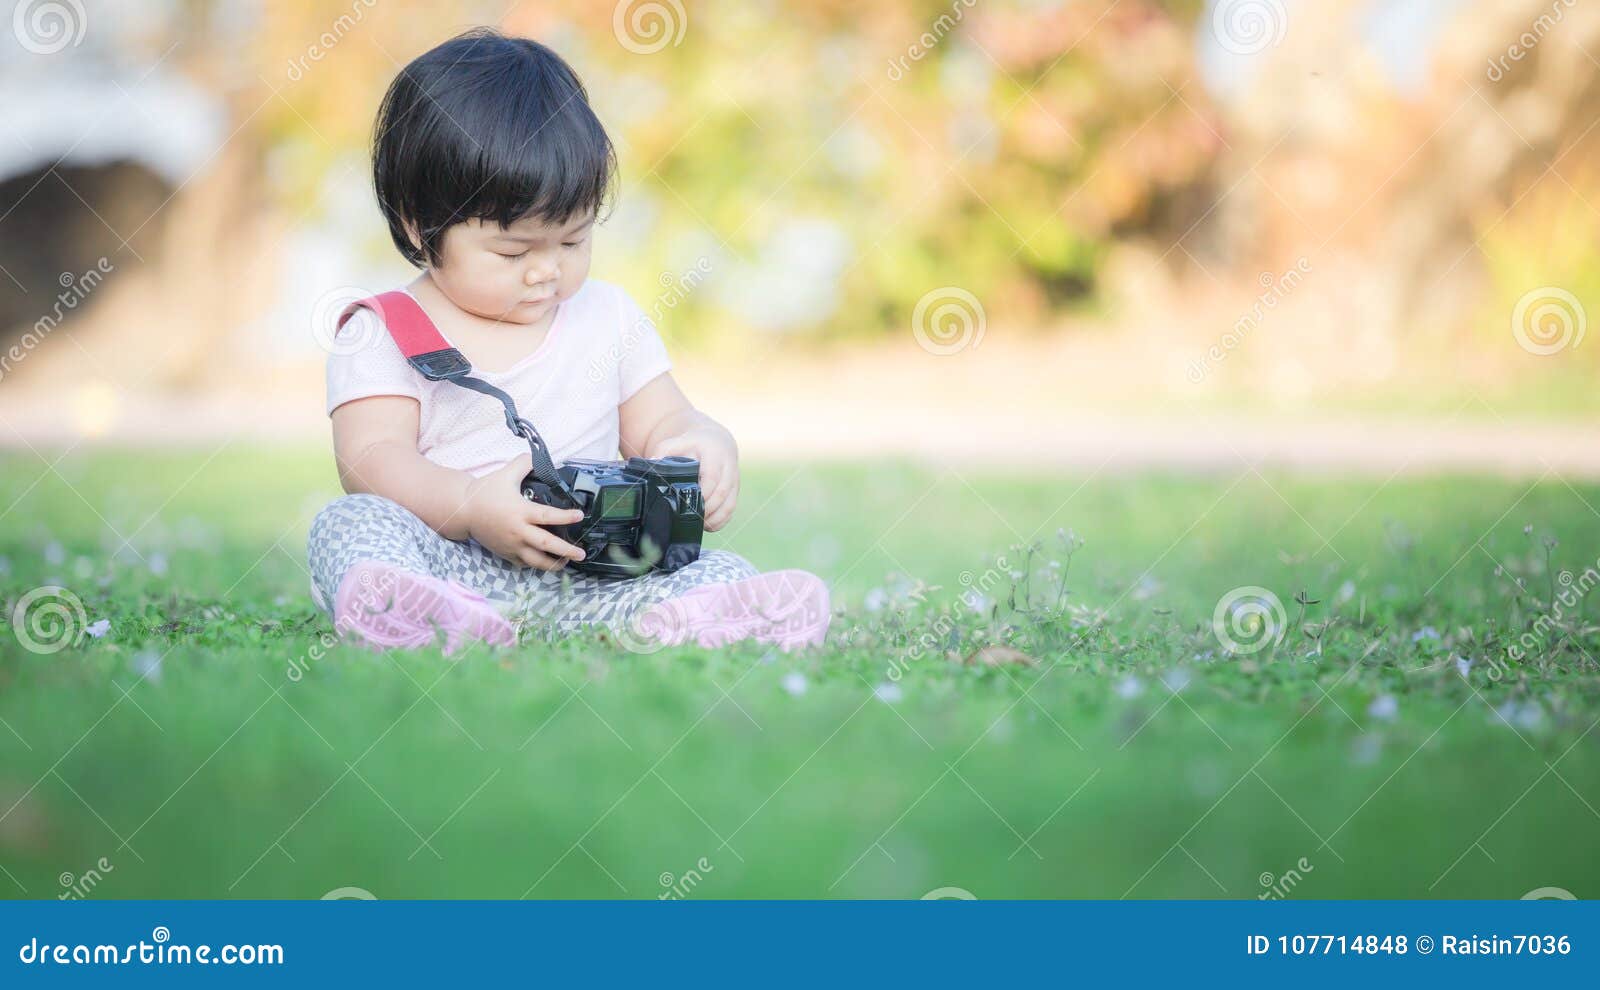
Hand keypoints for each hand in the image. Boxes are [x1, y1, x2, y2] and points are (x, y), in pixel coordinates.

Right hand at [462, 455, 586, 569]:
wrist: (463, 510)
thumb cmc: (484, 492)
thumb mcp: (505, 473)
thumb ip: (524, 464)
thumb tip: (539, 457)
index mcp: (520, 511)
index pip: (548, 516)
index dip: (566, 517)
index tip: (579, 516)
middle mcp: (517, 531)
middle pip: (546, 544)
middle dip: (566, 550)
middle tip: (581, 554)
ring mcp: (511, 545)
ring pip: (535, 560)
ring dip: (553, 564)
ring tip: (566, 563)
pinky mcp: (504, 553)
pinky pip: (523, 563)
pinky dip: (535, 564)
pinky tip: (545, 562)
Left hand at [649, 425, 738, 530]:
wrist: (716, 442)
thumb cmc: (693, 444)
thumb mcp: (677, 442)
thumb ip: (663, 451)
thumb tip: (651, 464)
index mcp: (715, 454)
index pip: (712, 477)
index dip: (702, 492)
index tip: (688, 502)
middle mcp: (728, 467)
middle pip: (722, 493)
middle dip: (707, 509)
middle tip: (690, 516)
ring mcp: (734, 481)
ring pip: (729, 504)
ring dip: (714, 518)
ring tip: (698, 524)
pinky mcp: (735, 491)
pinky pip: (731, 510)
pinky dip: (720, 521)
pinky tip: (707, 525)